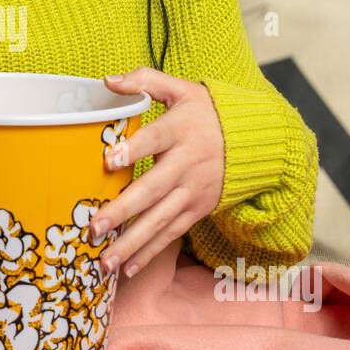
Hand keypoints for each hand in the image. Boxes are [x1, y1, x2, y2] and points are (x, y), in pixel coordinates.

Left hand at [91, 66, 225, 278]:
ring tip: (104, 262)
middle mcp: (186, 164)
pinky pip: (171, 234)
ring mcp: (193, 191)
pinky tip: (127, 270)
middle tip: (94, 227)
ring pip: (160, 220)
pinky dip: (150, 253)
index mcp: (181, 130)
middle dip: (123, 210)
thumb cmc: (207, 113)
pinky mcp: (197, 210)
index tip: (108, 160)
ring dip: (132, 243)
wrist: (255, 142)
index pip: (155, 139)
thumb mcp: (182, 88)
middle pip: (152, 189)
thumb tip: (106, 80)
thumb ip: (145, 79)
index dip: (132, 150)